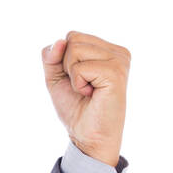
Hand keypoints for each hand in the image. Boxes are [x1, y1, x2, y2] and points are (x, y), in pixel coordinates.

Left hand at [42, 31, 129, 167]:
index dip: (63, 60)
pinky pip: (80, 67)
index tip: (77, 80)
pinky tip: (91, 94)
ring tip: (88, 90)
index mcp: (107, 50)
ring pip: (75, 49)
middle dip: (66, 66)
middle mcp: (117, 52)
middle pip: (73, 38)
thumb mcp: (56, 78)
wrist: (87, 136)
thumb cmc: (76, 109)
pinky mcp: (116, 72)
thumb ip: (52, 57)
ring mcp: (119, 60)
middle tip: (82, 86)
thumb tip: (60, 40)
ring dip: (72, 75)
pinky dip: (77, 83)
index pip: (72, 36)